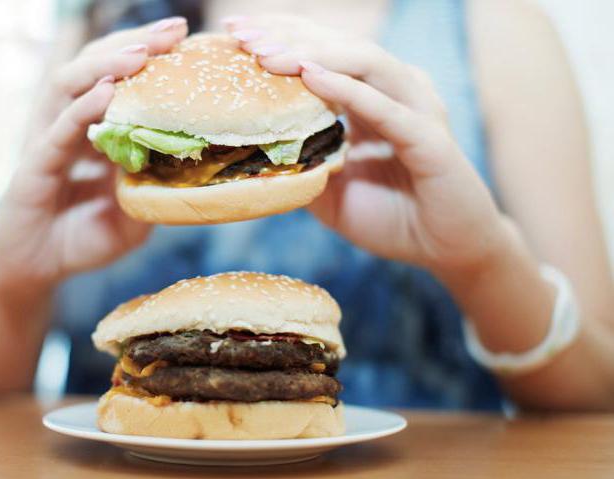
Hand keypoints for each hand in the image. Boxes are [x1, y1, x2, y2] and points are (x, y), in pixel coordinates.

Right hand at [0, 17, 188, 294]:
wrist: (37, 270)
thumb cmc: (84, 238)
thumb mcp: (133, 214)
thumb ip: (153, 187)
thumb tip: (192, 166)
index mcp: (96, 131)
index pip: (122, 80)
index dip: (151, 58)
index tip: (188, 39)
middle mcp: (70, 125)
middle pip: (97, 69)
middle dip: (135, 45)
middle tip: (174, 31)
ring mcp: (48, 141)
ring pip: (69, 86)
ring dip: (105, 66)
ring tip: (142, 53)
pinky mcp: (33, 167)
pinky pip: (56, 132)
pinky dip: (81, 111)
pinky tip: (105, 94)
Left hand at [225, 15, 508, 273]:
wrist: (444, 250)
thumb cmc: (391, 217)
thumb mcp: (330, 191)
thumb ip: (302, 165)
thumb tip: (253, 154)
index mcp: (371, 97)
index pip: (322, 52)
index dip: (280, 36)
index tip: (233, 30)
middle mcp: (395, 91)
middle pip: (338, 45)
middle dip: (287, 34)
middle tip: (239, 31)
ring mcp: (416, 109)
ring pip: (363, 62)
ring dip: (312, 53)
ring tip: (266, 53)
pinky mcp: (430, 139)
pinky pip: (385, 108)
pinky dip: (347, 89)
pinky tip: (310, 75)